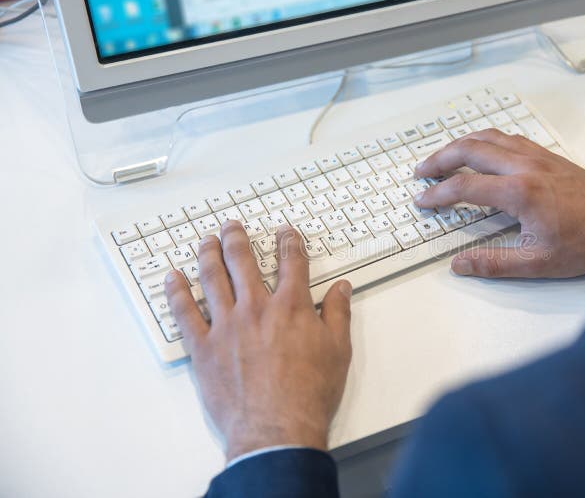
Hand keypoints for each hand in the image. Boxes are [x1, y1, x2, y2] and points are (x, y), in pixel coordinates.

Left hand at [164, 222, 352, 461]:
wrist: (277, 429)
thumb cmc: (309, 393)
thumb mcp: (337, 350)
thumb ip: (337, 314)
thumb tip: (341, 289)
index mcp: (291, 306)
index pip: (291, 262)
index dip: (289, 242)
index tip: (285, 232)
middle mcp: (256, 308)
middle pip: (243, 261)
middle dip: (237, 239)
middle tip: (232, 226)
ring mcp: (226, 326)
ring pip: (212, 279)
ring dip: (208, 255)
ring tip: (205, 241)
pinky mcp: (204, 348)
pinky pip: (184, 314)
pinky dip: (176, 293)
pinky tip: (172, 278)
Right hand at [414, 129, 584, 278]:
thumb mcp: (537, 263)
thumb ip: (494, 263)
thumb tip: (460, 265)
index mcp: (519, 193)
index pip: (464, 187)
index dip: (437, 194)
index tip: (422, 200)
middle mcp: (525, 167)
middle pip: (470, 150)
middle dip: (439, 159)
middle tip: (421, 171)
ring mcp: (536, 156)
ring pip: (488, 137)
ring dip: (460, 144)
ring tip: (442, 156)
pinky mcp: (547, 155)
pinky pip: (507, 137)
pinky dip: (484, 140)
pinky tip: (480, 149)